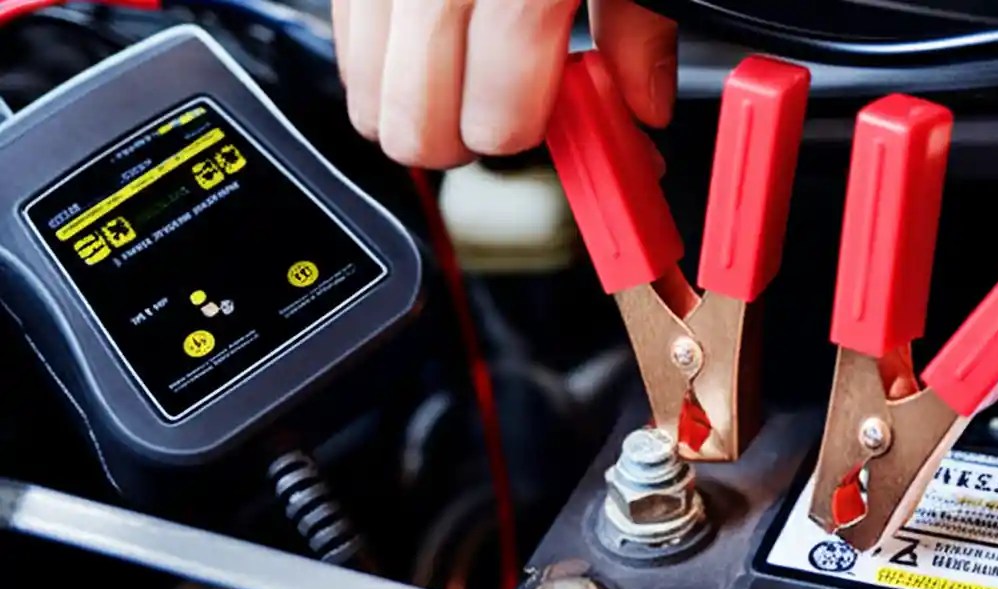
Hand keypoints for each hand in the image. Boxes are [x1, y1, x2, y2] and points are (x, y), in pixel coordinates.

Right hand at [332, 0, 676, 169]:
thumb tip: (641, 107)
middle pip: (418, 128)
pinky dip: (382, 65)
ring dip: (419, 109)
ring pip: (367, 99)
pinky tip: (429, 39)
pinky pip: (345, 48)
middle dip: (470, 138)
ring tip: (468, 70)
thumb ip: (638, 30)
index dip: (531, 137)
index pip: (500, 117)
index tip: (554, 124)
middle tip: (510, 106)